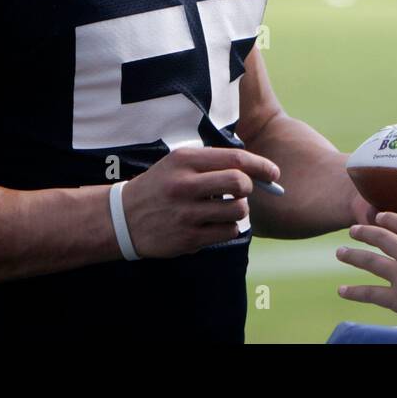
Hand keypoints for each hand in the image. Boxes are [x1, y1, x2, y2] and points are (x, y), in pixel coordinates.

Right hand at [121, 146, 279, 257]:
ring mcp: (186, 214)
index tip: (274, 173)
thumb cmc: (161, 185)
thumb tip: (256, 168)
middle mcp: (185, 185)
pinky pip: (228, 232)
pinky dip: (229, 228)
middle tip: (243, 191)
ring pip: (238, 210)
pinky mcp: (187, 238)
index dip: (261, 166)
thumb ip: (213, 162)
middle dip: (250, 187)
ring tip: (225, 209)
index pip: (236, 159)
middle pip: (240, 183)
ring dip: (240, 210)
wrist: (122, 218)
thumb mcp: (179, 162)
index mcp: (185, 161)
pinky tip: (215, 224)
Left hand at [337, 212, 396, 336]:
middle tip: (353, 229)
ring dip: (352, 256)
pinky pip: (371, 293)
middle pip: (382, 237)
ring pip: (371, 261)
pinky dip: (354, 292)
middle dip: (365, 232)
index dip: (389, 217)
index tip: (379, 215)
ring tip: (340, 252)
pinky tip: (342, 290)